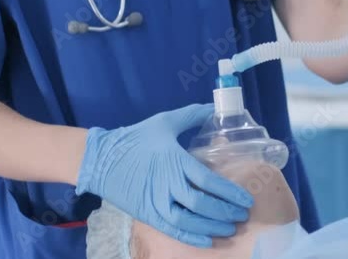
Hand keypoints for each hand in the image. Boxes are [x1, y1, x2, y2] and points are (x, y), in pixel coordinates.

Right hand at [76, 104, 254, 247]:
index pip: (208, 181)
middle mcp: (167, 185)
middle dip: (225, 212)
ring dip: (212, 227)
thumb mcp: (165, 122)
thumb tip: (214, 107)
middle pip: (202, 204)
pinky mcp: (147, 214)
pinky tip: (207, 240)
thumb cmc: (135, 138)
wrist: (101, 159)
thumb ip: (192, 115)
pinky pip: (172, 230)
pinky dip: (191, 237)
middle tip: (243, 215)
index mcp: (175, 161)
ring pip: (188, 222)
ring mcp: (156, 202)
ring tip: (230, 228)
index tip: (246, 199)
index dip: (230, 193)